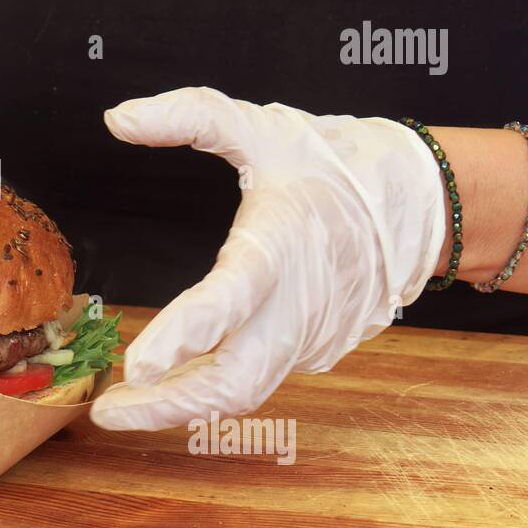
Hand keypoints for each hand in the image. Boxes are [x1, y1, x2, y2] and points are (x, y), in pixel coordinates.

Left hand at [90, 87, 446, 430]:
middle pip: (235, 380)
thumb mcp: (258, 125)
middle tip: (109, 411)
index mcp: (279, 246)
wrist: (419, 201)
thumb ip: (187, 116)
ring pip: (245, 390)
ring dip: (185, 404)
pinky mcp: (318, 350)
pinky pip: (262, 377)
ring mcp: (312, 336)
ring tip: (128, 407)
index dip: (183, 336)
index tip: (137, 365)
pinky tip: (178, 383)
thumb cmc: (332, 163)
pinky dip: (217, 387)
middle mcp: (298, 305)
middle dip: (169, 404)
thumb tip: (118, 119)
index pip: (229, 300)